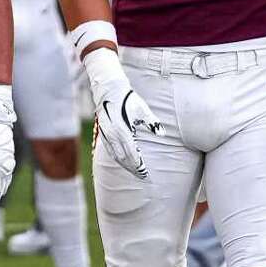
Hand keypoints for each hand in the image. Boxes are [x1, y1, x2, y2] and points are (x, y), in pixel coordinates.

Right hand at [83, 49, 158, 177]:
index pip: (132, 154)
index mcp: (123, 131)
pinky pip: (110, 151)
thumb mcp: (142, 109)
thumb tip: (162, 134)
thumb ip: (152, 122)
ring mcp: (106, 136)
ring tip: (135, 172)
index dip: (139, 166)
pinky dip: (118, 159)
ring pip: (116, 157)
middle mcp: (113, 136)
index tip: (146, 173)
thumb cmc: (128, 99)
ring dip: (125, 166)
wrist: (108, 90)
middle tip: (142, 177)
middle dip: (133, 169)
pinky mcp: (103, 134)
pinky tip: (124, 161)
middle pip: (124, 159)